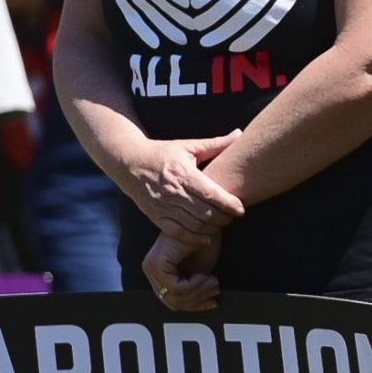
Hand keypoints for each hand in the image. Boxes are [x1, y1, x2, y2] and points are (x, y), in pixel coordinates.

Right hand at [120, 132, 244, 245]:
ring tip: (223, 224)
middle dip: (224, 217)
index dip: (228, 203)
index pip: (210, 193)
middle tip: (235, 217)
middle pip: (204, 212)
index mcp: (183, 173)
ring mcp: (163, 206)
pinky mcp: (155, 216)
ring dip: (211, 228)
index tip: (241, 208)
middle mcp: (173, 192)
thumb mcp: (188, 146)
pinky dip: (193, 238)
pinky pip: (177, 232)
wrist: (130, 163)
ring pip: (193, 224)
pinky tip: (206, 237)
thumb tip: (239, 133)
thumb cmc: (163, 153)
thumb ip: (216, 144)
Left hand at [143, 232, 219, 310]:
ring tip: (214, 282)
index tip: (213, 301)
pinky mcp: (157, 263)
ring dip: (199, 292)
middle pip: (171, 302)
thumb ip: (192, 289)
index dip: (194, 306)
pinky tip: (205, 276)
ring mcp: (151, 266)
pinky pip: (176, 288)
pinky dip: (195, 286)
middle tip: (215, 291)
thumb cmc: (205, 242)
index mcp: (157, 271)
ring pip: (174, 297)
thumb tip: (197, 308)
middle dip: (197, 301)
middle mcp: (150, 269)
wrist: (208, 221)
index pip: (171, 300)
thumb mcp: (198, 271)